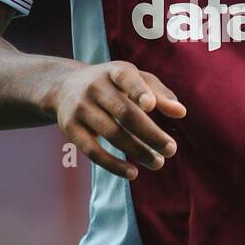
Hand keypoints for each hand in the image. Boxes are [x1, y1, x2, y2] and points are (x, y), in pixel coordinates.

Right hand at [50, 60, 185, 178]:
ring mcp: (80, 108)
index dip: (138, 91)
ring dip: (137, 151)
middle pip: (124, 112)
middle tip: (171, 150)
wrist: (63, 87)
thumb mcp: (134, 79)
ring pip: (111, 133)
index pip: (126, 79)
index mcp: (114, 71)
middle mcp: (95, 87)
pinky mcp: (70, 128)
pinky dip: (113, 165)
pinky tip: (133, 173)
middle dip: (149, 133)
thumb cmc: (112, 84)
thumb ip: (159, 94)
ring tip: (158, 162)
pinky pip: (92, 151)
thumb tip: (181, 113)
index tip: (150, 106)